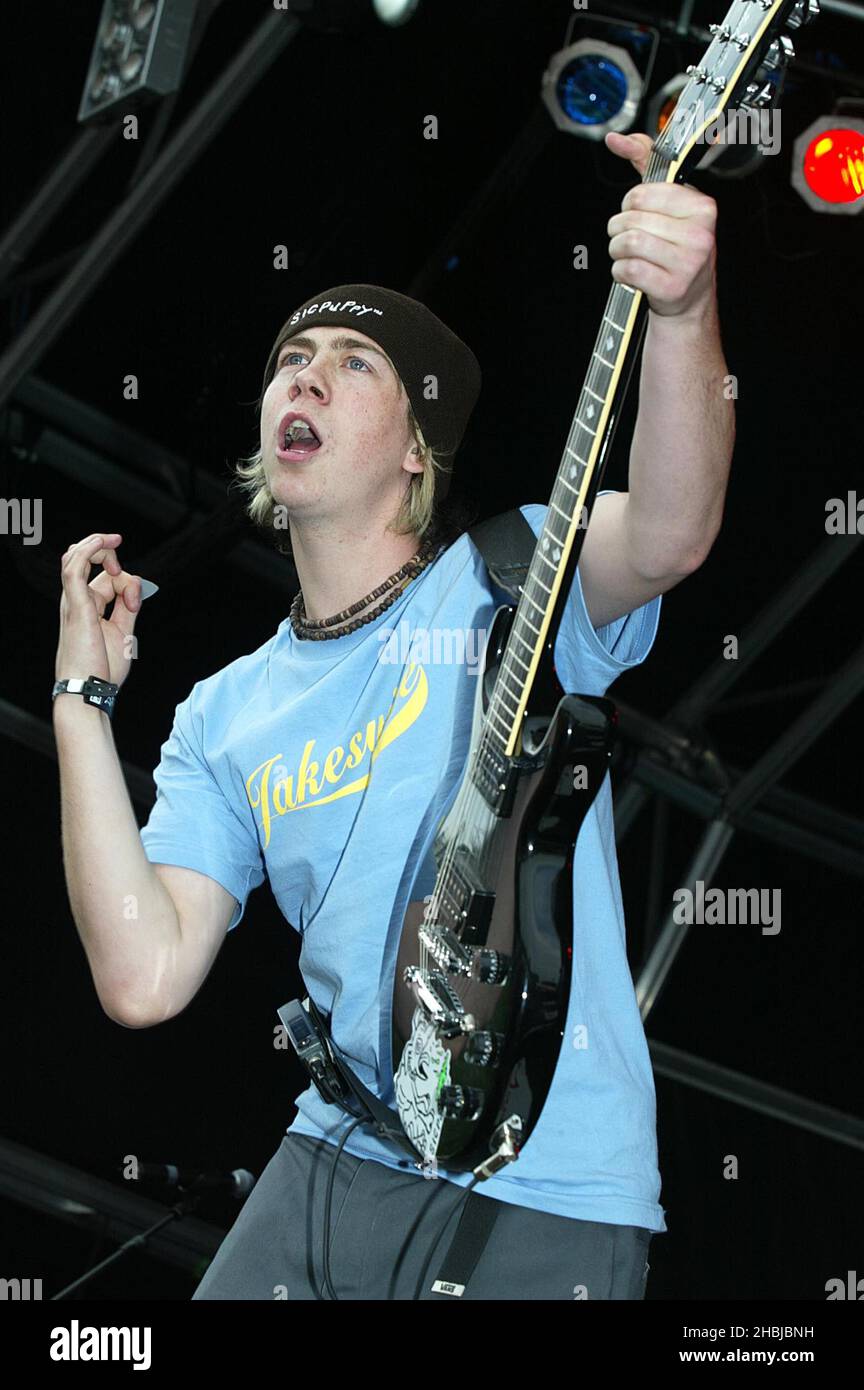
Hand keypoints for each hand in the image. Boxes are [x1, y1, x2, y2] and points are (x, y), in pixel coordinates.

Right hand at [56, 533, 143, 690]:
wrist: (90, 690)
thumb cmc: (103, 669)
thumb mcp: (124, 634)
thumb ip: (129, 608)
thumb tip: (135, 585)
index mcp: (87, 608)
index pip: (104, 579)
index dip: (126, 582)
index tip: (134, 603)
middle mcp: (76, 601)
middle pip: (92, 564)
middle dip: (113, 561)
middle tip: (126, 580)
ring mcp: (73, 602)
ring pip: (79, 557)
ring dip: (101, 548)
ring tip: (116, 549)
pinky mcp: (75, 605)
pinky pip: (75, 567)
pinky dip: (89, 549)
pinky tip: (105, 540)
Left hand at [604, 130, 717, 320]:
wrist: (689, 297)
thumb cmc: (677, 245)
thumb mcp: (669, 202)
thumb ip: (645, 164)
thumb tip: (616, 138)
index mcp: (702, 207)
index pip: (642, 194)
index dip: (630, 204)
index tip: (638, 212)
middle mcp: (700, 234)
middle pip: (631, 220)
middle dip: (619, 230)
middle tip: (628, 238)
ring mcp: (688, 263)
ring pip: (628, 244)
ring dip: (617, 251)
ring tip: (628, 254)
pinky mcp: (672, 287)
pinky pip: (628, 269)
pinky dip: (620, 271)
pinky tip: (632, 272)